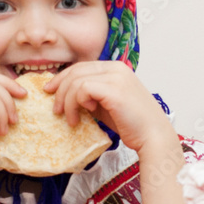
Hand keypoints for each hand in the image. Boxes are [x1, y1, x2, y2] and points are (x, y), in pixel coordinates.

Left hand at [44, 61, 175, 153]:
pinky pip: (83, 89)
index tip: (51, 92)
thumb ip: (91, 96)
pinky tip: (84, 115)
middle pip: (76, 71)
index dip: (62, 78)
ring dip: (67, 101)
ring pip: (76, 81)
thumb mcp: (106, 105)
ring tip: (70, 119)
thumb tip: (67, 95)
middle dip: (60, 89)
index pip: (81, 67)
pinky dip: (77, 103)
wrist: (153, 136)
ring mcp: (116, 77)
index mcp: (116, 68)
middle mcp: (116, 68)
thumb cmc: (132, 124)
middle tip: (56, 109)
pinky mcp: (114, 89)